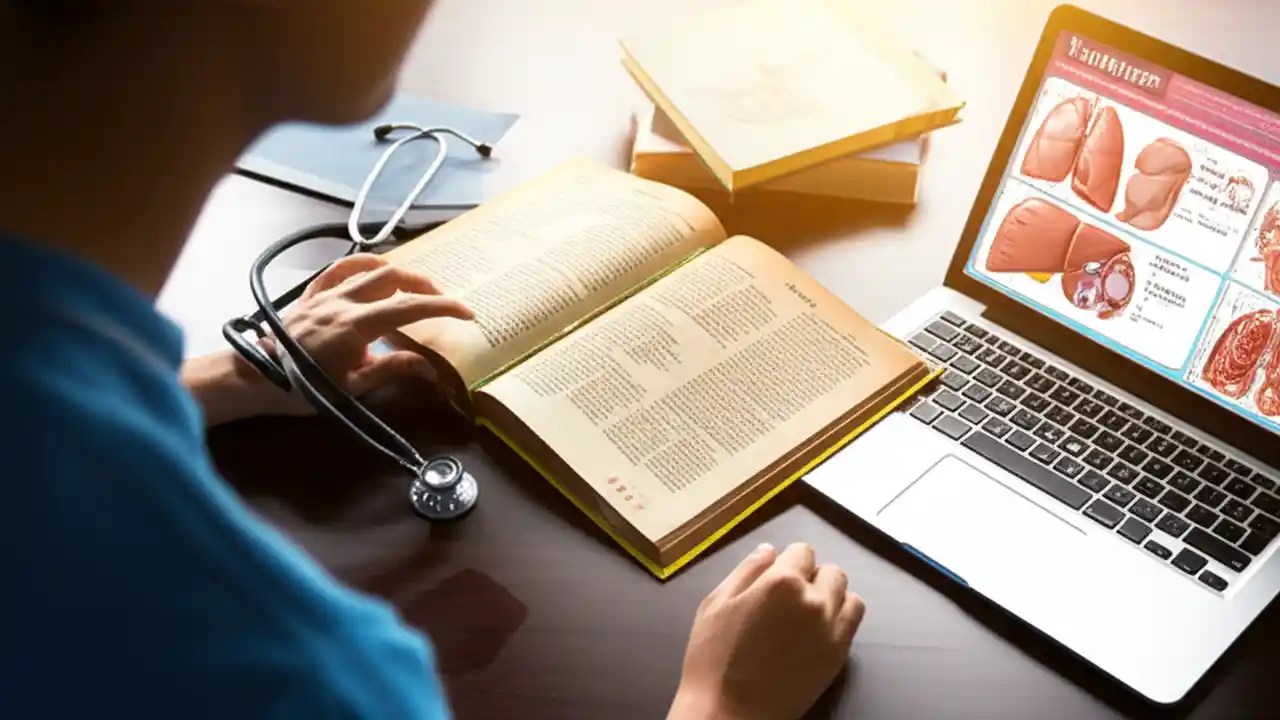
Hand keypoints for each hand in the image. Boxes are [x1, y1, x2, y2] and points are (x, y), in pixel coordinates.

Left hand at [269, 253, 472, 405]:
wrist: (255, 378)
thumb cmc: (302, 389)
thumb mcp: (352, 387)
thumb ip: (392, 370)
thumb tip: (430, 368)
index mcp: (356, 326)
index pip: (409, 307)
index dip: (442, 306)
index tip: (467, 312)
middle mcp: (342, 301)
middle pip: (394, 278)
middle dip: (425, 285)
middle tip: (443, 301)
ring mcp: (324, 294)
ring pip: (369, 268)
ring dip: (399, 273)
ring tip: (415, 286)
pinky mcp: (310, 294)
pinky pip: (339, 268)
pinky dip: (362, 265)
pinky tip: (375, 270)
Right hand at [668, 543, 864, 719]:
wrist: (728, 712)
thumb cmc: (713, 658)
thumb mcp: (716, 603)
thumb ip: (746, 570)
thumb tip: (770, 550)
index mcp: (781, 581)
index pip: (802, 551)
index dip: (787, 561)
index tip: (775, 577)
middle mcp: (814, 600)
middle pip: (830, 571)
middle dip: (812, 577)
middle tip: (788, 598)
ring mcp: (831, 629)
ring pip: (847, 594)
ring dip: (830, 596)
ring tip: (806, 614)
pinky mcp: (839, 655)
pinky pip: (853, 620)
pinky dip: (841, 617)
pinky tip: (816, 630)